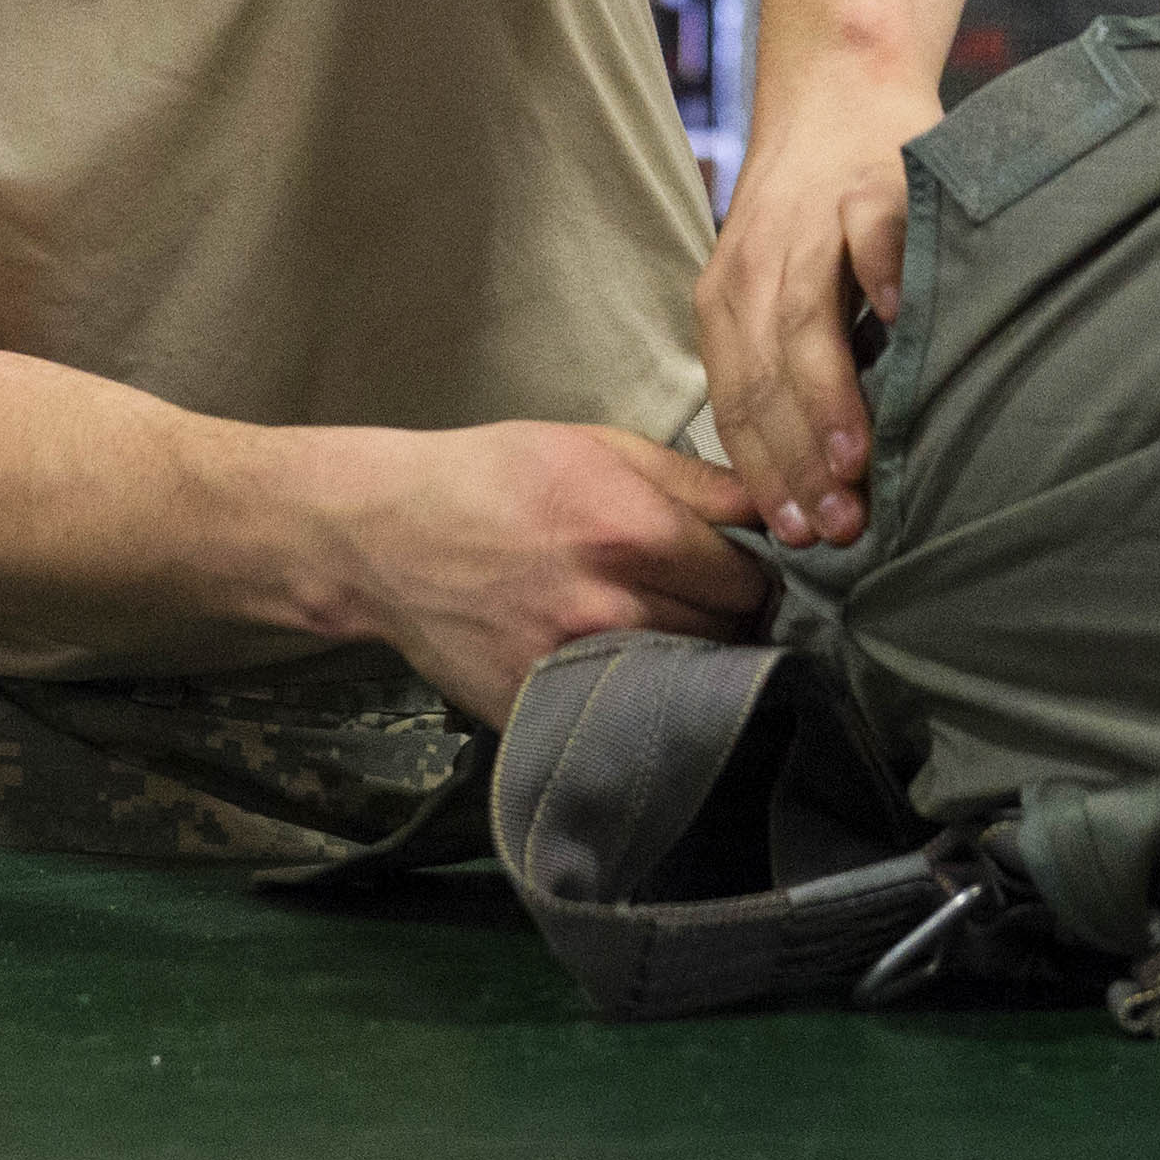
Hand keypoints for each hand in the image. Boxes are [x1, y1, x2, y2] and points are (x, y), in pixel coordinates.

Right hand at [333, 422, 766, 724]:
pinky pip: (621, 713)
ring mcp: (574, 667)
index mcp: (632, 531)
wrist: (385, 538)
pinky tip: (619, 665)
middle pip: (725, 638)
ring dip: (689, 661)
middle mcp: (611, 606)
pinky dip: (632, 695)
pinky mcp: (540, 709)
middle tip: (703, 604)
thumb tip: (773, 510)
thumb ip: (693, 480)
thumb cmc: (493, 478)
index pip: (749, 580)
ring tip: (665, 632)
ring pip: (682, 682)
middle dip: (728, 620)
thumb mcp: (596, 446)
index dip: (752, 574)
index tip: (737, 571)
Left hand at [699, 75, 930, 551]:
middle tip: (833, 530)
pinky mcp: (870, 178)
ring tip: (856, 463)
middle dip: (796, 460)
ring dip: (828, 394)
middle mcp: (754, 263)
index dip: (761, 472)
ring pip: (805, 317)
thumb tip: (816, 480)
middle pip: (763, 374)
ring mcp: (810, 220)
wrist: (840, 84)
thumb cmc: (819, 210)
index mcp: (728, 299)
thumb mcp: (779, 286)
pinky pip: (869, 231)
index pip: (733, 401)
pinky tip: (900, 322)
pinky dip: (879, 273)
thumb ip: (787, 364)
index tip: (790, 538)